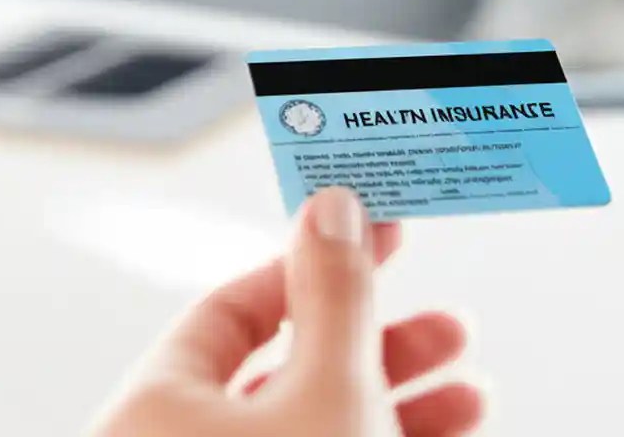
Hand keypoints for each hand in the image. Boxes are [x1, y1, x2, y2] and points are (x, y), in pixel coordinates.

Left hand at [90, 187, 483, 435]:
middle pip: (289, 367)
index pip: (236, 305)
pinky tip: (446, 429)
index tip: (380, 237)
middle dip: (384, 341)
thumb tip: (333, 208)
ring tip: (470, 390)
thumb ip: (336, 295)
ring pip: (315, 422)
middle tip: (447, 324)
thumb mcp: (332, 391)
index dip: (319, 264)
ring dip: (400, 397)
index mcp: (154, 409)